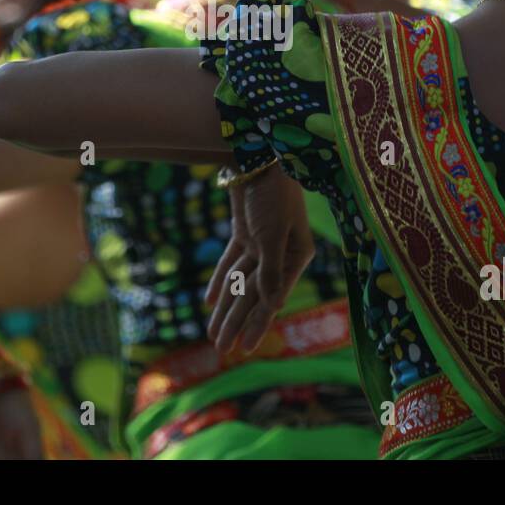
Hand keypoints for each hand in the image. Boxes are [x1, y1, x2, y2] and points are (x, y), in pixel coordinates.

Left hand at [205, 165, 313, 355]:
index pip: (272, 298)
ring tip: (212, 332)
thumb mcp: (271, 234)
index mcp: (295, 257)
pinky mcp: (246, 231)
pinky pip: (231, 262)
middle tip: (220, 349)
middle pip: (253, 294)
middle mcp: (281, 253)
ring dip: (225, 307)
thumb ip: (270, 270)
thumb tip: (270, 304)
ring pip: (240, 282)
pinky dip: (219, 280)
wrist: (260, 154)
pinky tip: (209, 300)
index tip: (245, 348)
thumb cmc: (272, 193)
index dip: (258, 324)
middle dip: (236, 322)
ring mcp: (262, 242)